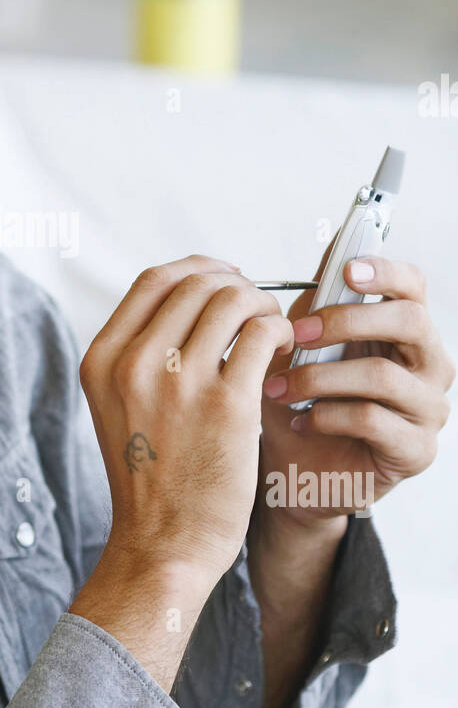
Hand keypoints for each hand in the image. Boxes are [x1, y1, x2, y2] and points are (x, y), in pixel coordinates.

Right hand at [79, 255, 294, 578]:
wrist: (162, 545)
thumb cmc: (150, 478)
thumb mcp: (118, 406)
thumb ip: (141, 355)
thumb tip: (194, 300)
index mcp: (102, 359)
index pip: (154, 280)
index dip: (197, 268)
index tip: (224, 278)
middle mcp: (134, 363)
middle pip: (196, 283)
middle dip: (236, 285)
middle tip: (257, 310)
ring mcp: (179, 382)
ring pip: (233, 299)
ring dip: (263, 305)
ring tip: (274, 331)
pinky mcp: (227, 404)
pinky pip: (262, 335)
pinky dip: (280, 331)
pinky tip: (284, 351)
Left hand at [259, 243, 454, 527]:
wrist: (292, 469)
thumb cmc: (300, 400)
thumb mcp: (302, 342)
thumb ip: (321, 298)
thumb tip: (336, 239)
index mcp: (403, 330)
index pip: (414, 286)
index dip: (384, 271)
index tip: (346, 271)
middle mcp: (428, 365)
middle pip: (410, 321)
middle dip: (347, 321)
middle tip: (298, 332)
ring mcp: (428, 409)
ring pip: (384, 375)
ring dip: (320, 377)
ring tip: (280, 388)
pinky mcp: (415, 450)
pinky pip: (373, 420)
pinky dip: (327, 416)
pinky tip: (300, 420)